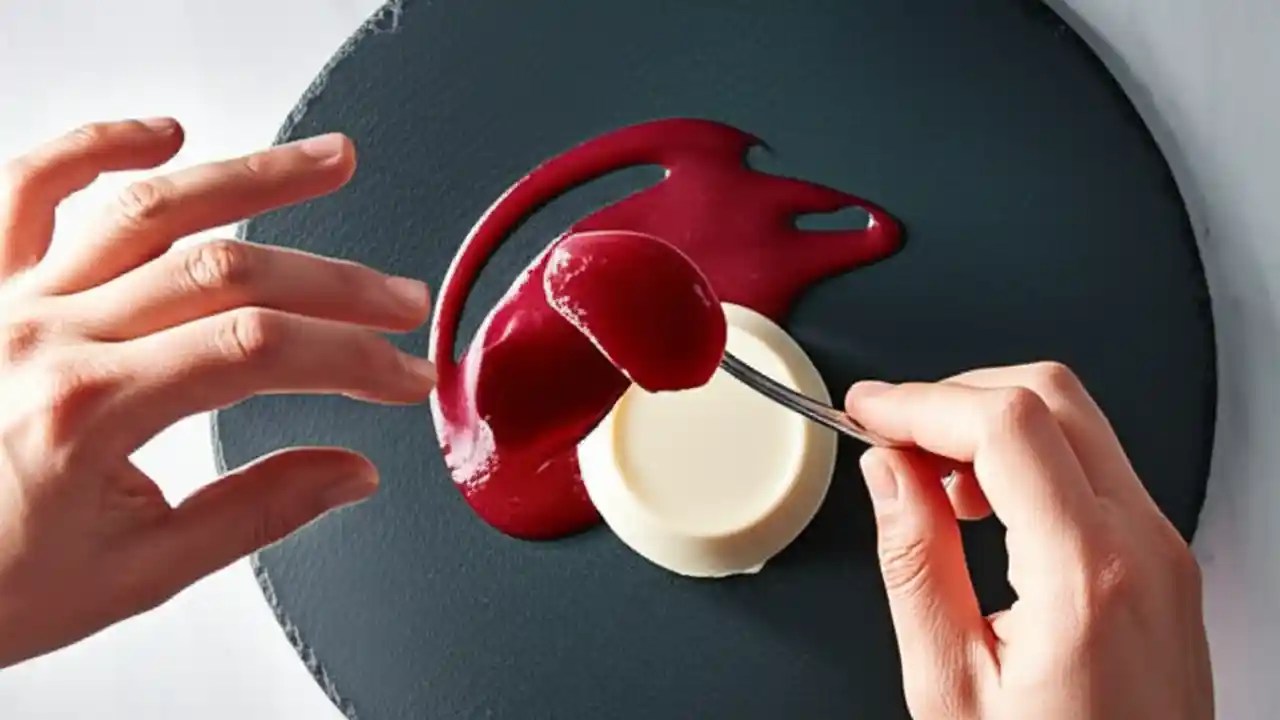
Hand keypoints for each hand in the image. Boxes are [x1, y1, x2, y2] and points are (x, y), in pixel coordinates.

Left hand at [0, 119, 435, 666]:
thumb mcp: (134, 574)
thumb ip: (253, 515)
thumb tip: (350, 472)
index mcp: (86, 413)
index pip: (258, 350)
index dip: (352, 356)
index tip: (402, 373)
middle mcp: (45, 337)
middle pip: (226, 272)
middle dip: (335, 283)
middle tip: (399, 299)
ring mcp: (10, 298)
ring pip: (150, 208)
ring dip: (254, 177)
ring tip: (329, 162)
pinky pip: (30, 184)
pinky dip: (97, 145)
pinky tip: (164, 136)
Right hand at [845, 363, 1212, 719]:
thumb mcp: (951, 686)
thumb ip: (915, 563)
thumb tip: (890, 474)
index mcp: (1087, 575)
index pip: (1005, 424)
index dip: (920, 402)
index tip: (867, 412)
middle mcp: (1143, 547)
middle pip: (1050, 394)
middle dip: (955, 398)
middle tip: (891, 436)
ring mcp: (1163, 551)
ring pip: (1077, 420)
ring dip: (991, 425)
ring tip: (932, 481)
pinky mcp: (1163, 562)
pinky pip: (1095, 466)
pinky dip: (1028, 458)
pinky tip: (984, 506)